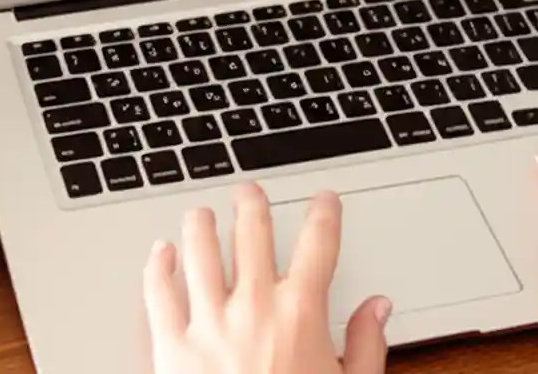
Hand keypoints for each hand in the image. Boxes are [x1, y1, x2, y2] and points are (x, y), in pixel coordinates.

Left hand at [143, 183, 390, 373]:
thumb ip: (367, 345)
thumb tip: (379, 308)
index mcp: (301, 315)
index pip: (319, 245)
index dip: (325, 214)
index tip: (325, 200)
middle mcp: (252, 307)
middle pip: (252, 234)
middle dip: (252, 205)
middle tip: (249, 191)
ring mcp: (208, 323)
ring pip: (199, 251)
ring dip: (200, 225)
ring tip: (199, 212)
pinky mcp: (169, 346)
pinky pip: (158, 292)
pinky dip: (157, 266)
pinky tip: (160, 253)